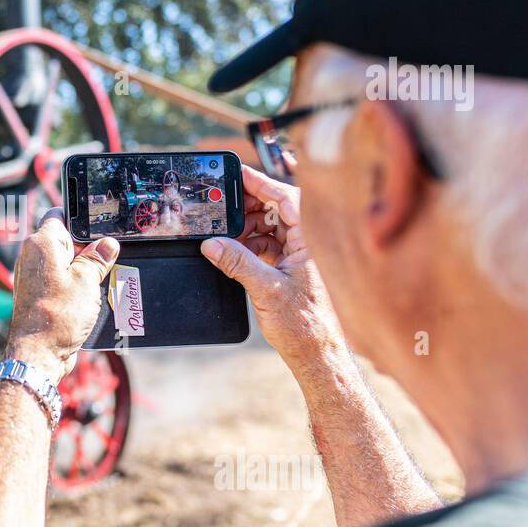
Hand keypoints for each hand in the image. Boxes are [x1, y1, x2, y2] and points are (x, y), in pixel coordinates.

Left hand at [4, 209, 119, 383]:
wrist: (39, 353)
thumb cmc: (57, 315)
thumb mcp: (88, 280)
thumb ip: (98, 258)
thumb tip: (107, 244)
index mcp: (42, 243)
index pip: (61, 216)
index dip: (83, 222)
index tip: (101, 233)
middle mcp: (32, 257)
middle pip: (66, 242)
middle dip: (87, 252)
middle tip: (104, 265)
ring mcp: (34, 277)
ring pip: (65, 265)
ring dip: (83, 274)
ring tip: (97, 287)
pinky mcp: (38, 295)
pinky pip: (61, 283)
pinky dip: (75, 289)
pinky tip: (88, 302)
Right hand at [201, 165, 347, 370]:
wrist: (316, 352)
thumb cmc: (305, 324)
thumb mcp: (265, 289)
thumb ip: (237, 262)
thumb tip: (212, 243)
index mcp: (309, 239)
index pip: (285, 197)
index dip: (260, 182)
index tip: (237, 174)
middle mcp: (307, 241)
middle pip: (277, 208)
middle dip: (249, 206)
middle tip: (223, 206)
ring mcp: (300, 253)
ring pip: (271, 226)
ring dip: (247, 227)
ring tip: (226, 235)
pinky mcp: (291, 266)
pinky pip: (268, 244)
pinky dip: (250, 244)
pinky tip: (234, 252)